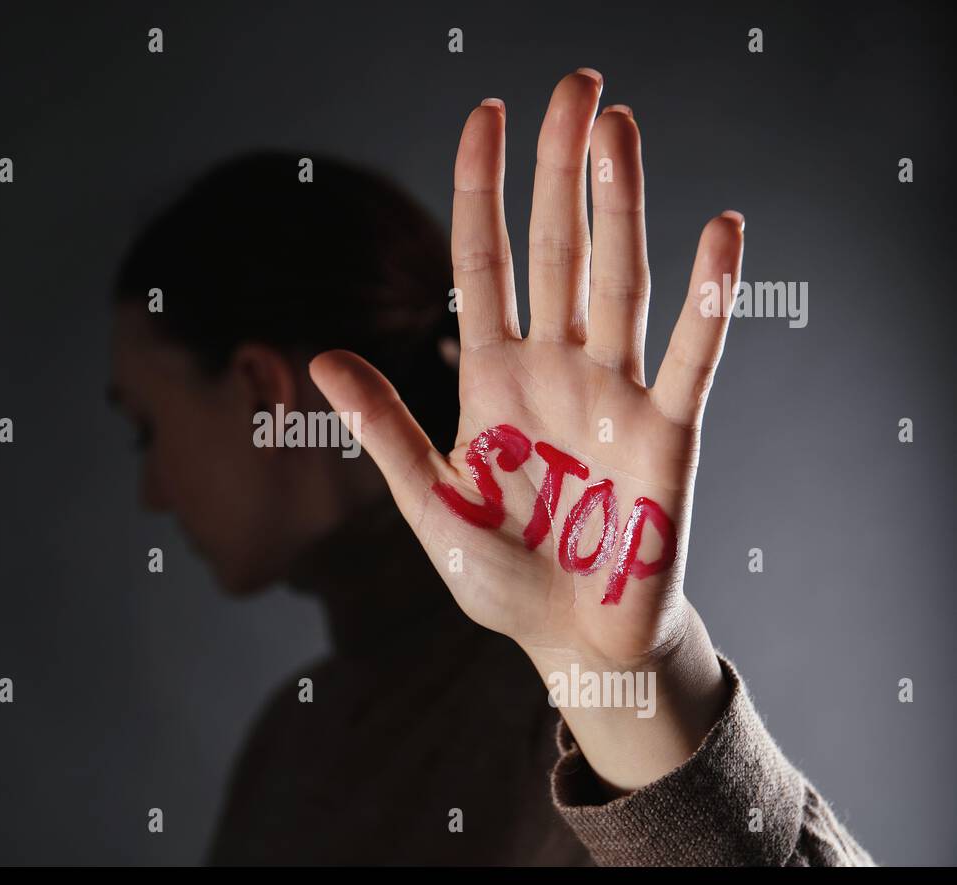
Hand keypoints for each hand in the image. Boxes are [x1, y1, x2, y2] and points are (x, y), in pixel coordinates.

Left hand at [309, 70, 740, 790]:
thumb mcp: (431, 502)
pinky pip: (692, 357)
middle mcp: (557, 369)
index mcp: (493, 378)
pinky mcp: (668, 437)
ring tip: (619, 127)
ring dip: (621, 206)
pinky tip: (718, 231)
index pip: (484, 263)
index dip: (483, 190)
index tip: (487, 114)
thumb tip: (323, 357)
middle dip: (561, 170)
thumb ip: (386, 429)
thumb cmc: (503, 577)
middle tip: (575, 85)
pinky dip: (709, 299)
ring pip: (617, 282)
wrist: (572, 642)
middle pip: (557, 250)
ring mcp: (614, 395)